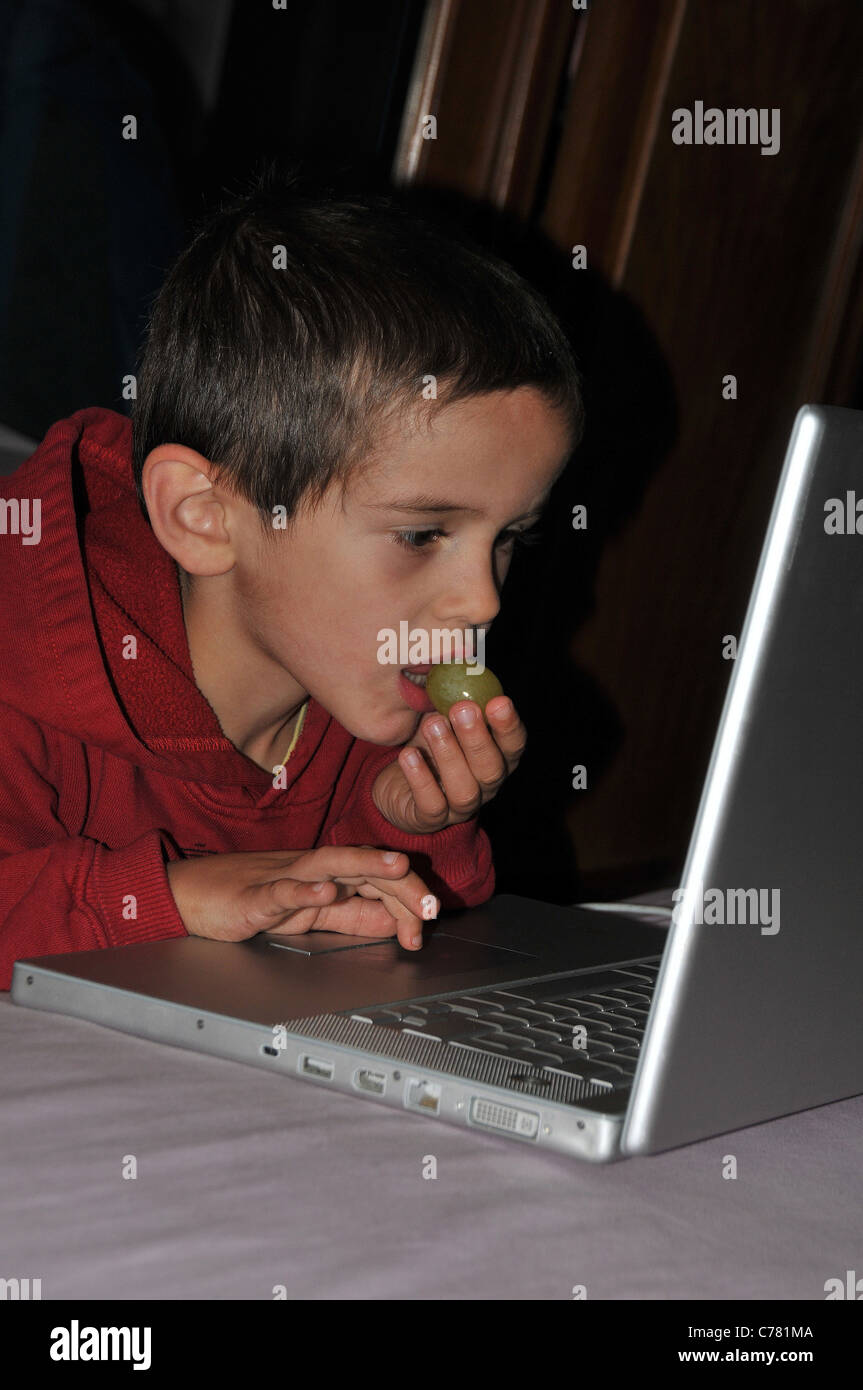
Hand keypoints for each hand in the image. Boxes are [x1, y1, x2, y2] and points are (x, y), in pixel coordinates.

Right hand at [166, 845, 438, 950]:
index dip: (408, 898)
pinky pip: (281, 890)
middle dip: (403, 885)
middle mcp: (311, 869)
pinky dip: (304, 890)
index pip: (378, 879)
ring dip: (367, 864)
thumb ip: (353, 917)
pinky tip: (325, 892)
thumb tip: (395, 923)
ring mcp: (283, 877)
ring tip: (397, 867)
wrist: (189, 896)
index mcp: (327, 876)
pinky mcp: (254, 895)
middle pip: (365, 868)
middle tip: (431, 907)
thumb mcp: (312, 913)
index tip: (429, 921)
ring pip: (331, 864)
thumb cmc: (247, 900)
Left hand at [371, 695, 525, 833]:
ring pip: (464, 790)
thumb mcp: (445, 715)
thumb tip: (458, 656)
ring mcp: (459, 806)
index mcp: (497, 757)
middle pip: (491, 769)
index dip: (508, 725)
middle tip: (462, 709)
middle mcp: (485, 784)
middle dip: (477, 738)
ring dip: (449, 755)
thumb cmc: (429, 743)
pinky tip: (408, 754)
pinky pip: (430, 805)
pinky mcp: (429, 819)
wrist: (398, 786)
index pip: (513, 744)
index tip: (498, 701)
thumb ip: (456, 695)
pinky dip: (420, 779)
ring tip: (432, 725)